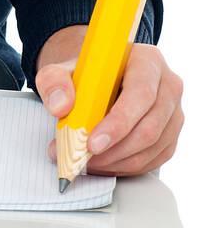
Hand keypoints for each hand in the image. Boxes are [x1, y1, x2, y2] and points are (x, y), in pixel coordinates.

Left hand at [35, 25, 184, 176]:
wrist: (98, 79)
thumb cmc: (87, 74)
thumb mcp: (62, 69)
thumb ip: (54, 81)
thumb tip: (60, 105)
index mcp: (148, 60)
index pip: (141, 94)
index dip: (119, 122)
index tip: (92, 142)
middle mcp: (168, 86)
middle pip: (150, 127)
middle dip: (114, 149)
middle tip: (83, 158)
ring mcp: (173, 113)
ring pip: (152, 148)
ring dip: (117, 161)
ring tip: (86, 161)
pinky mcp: (170, 135)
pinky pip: (153, 160)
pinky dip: (125, 167)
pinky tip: (102, 164)